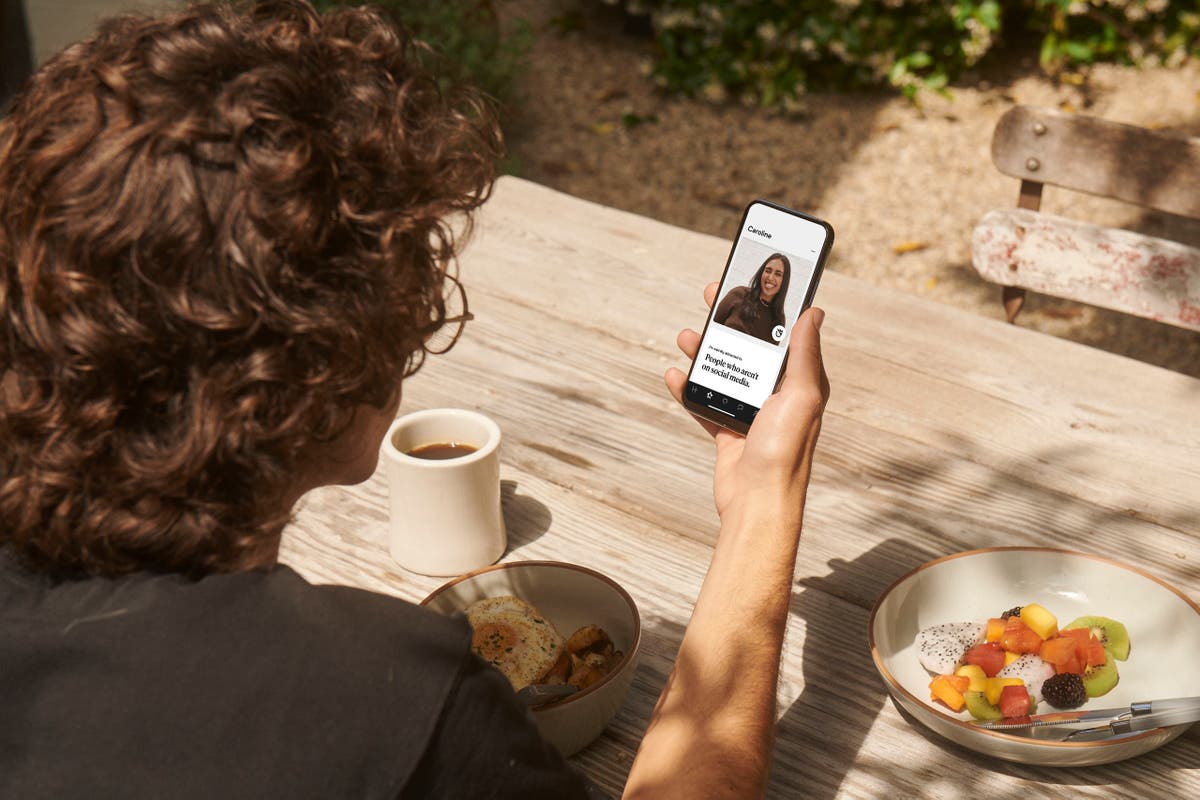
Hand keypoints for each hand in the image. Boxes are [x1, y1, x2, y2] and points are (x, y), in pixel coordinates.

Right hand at [664, 283, 828, 520]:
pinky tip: (674, 376)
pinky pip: (704, 401)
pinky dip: (688, 388)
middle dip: (730, 321)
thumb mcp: (801, 397)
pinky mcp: (727, 431)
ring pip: (724, 371)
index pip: (785, 333)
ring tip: (687, 337)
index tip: (751, 280)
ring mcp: (750, 412)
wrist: (758, 505)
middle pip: (749, 347)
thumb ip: (804, 354)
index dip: (768, 306)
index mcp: (799, 382)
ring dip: (705, 352)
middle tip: (711, 296)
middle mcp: (777, 394)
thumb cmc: (785, 453)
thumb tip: (814, 312)